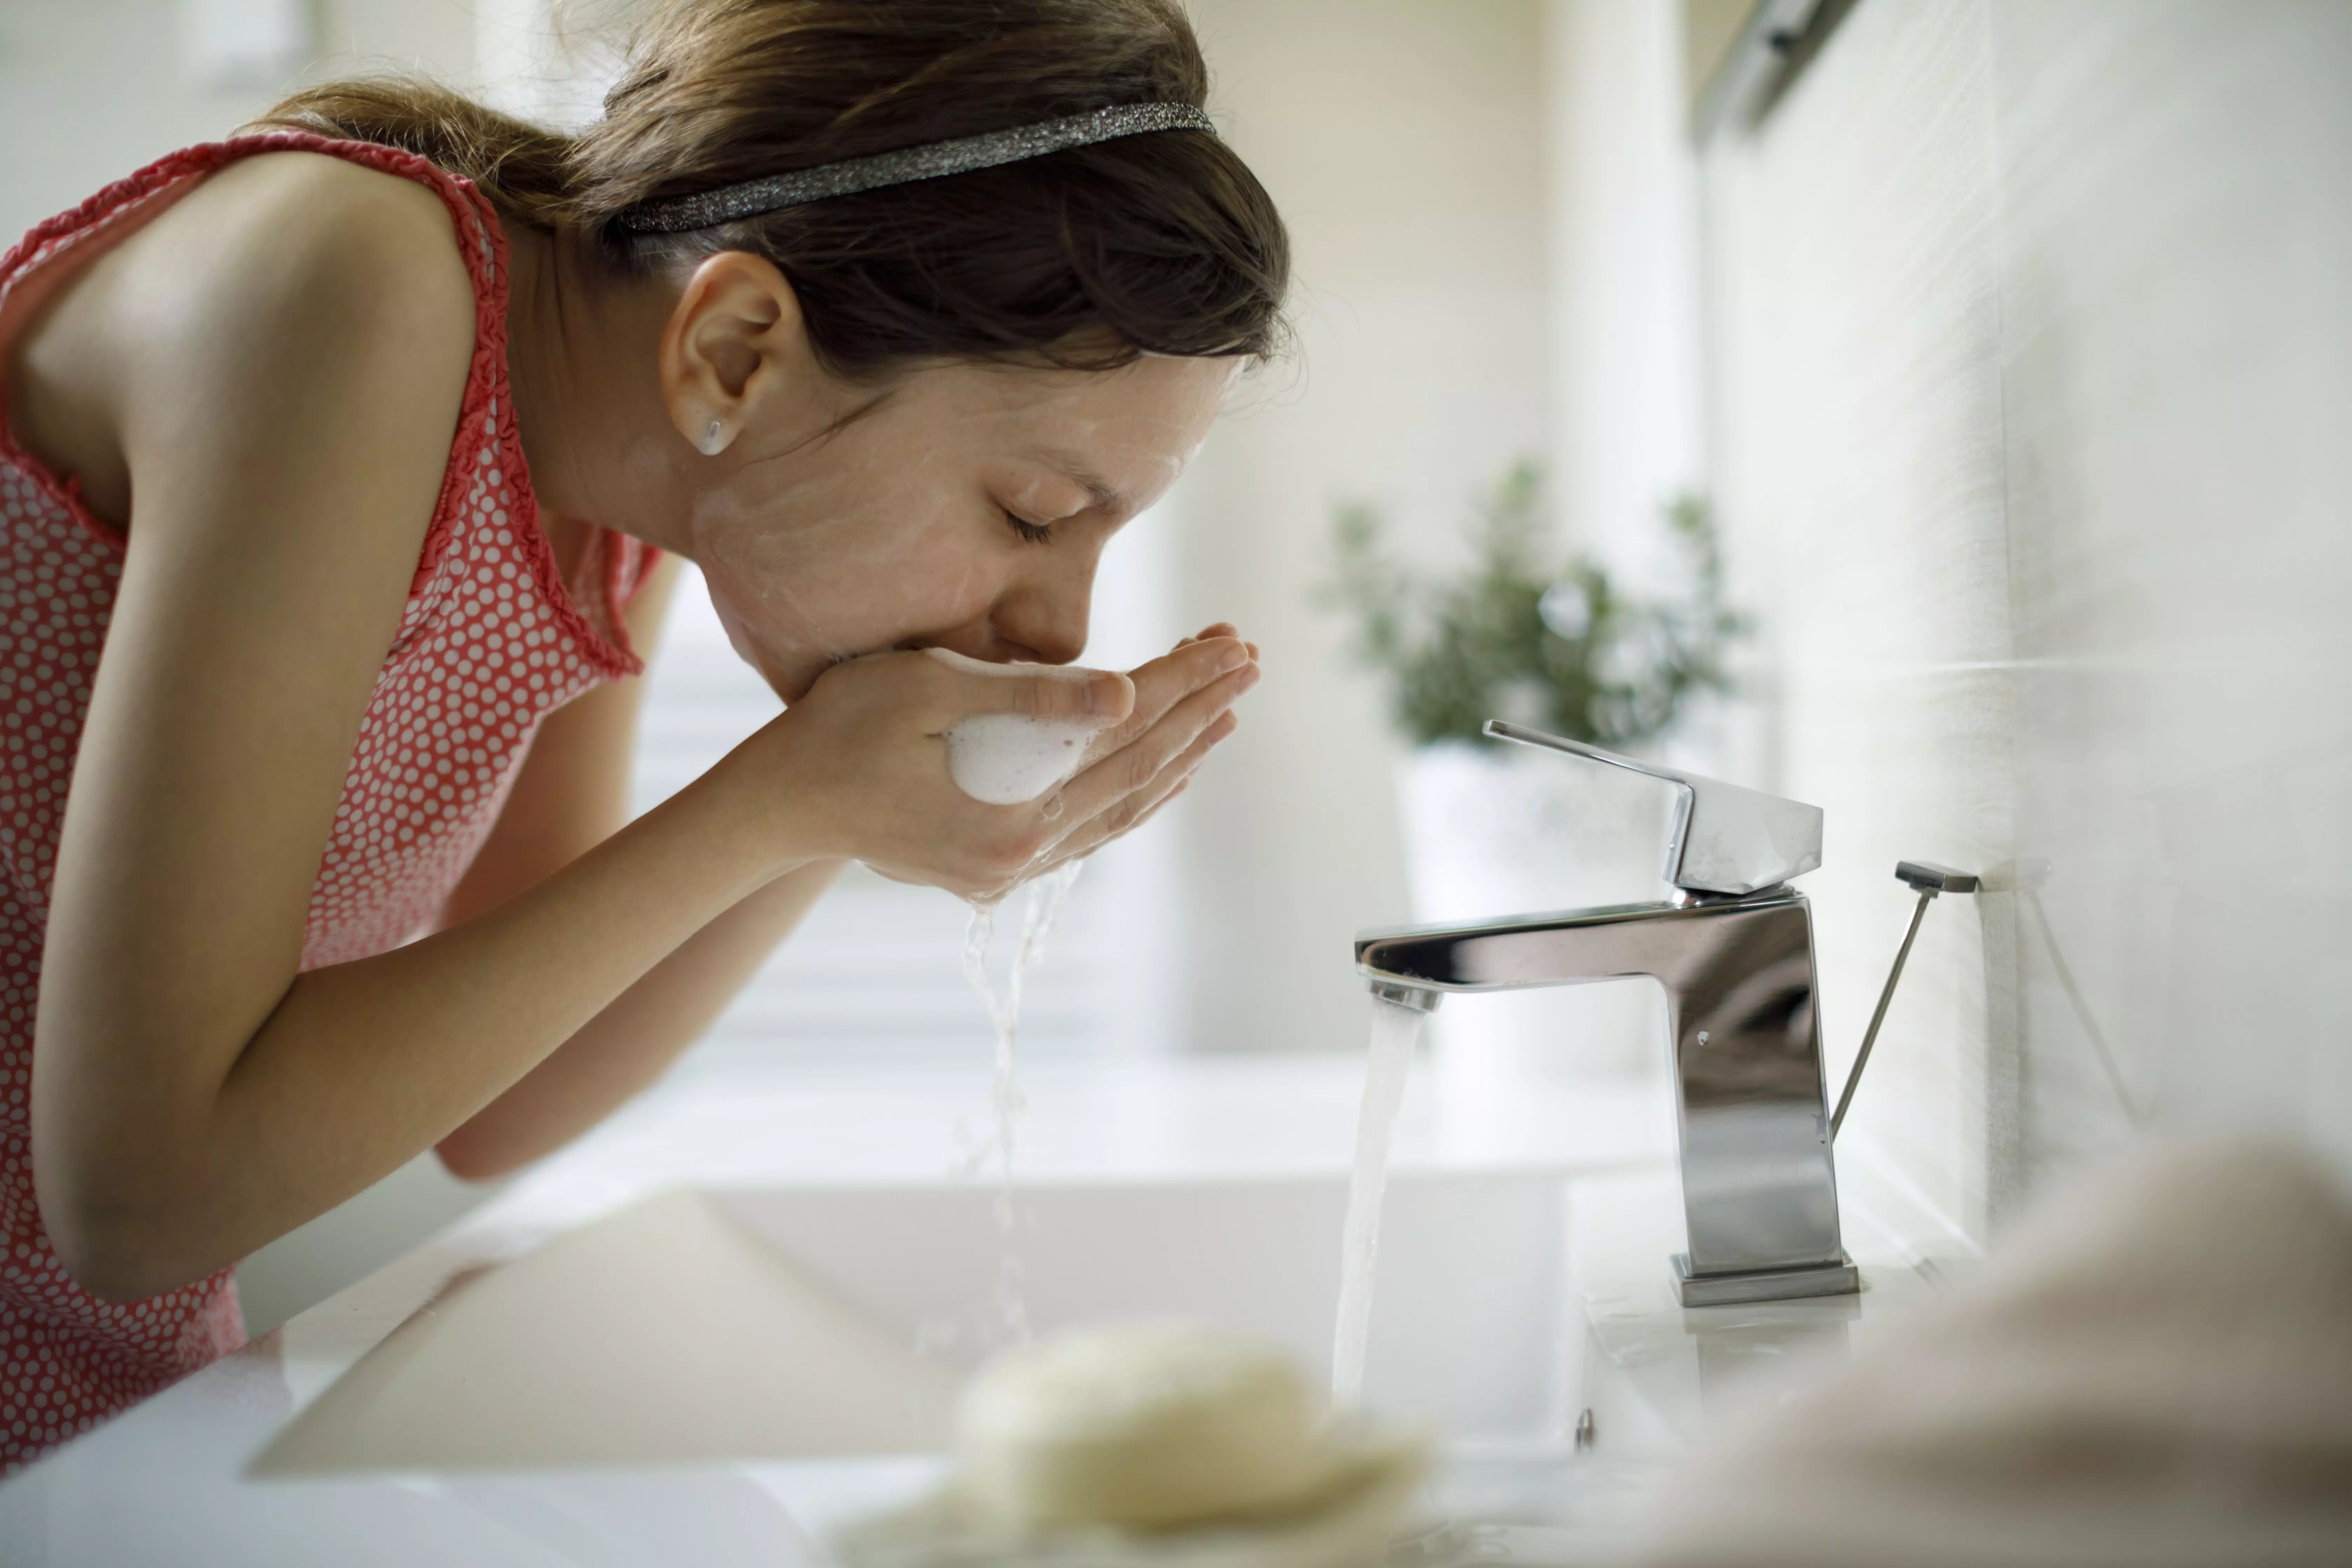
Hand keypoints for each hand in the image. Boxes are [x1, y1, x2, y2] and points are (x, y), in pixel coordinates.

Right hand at [725, 628, 1254, 900]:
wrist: (778, 804)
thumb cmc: (839, 727)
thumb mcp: (927, 687)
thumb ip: (1030, 695)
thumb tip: (1125, 695)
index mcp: (1012, 803)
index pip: (1123, 729)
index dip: (1181, 681)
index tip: (1231, 645)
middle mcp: (1022, 849)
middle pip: (1134, 771)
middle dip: (1195, 713)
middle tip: (1247, 666)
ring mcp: (1009, 866)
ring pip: (1120, 811)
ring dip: (1176, 761)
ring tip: (1225, 717)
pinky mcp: (993, 868)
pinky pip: (1087, 834)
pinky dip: (1131, 800)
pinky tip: (1161, 779)